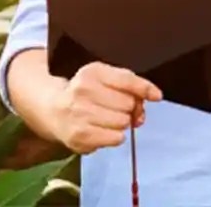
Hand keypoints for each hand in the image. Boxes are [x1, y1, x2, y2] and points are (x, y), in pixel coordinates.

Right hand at [48, 62, 162, 154]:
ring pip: (123, 123)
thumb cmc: (86, 93)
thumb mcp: (104, 78)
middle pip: (128, 104)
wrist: (54, 109)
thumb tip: (155, 96)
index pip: (126, 80)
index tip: (156, 95)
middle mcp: (83, 91)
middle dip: (129, 108)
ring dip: (121, 123)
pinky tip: (103, 129)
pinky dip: (114, 136)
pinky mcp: (80, 136)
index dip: (145, 89)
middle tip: (119, 108)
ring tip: (108, 119)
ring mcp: (80, 114)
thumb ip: (130, 84)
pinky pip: (116, 138)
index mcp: (92, 72)